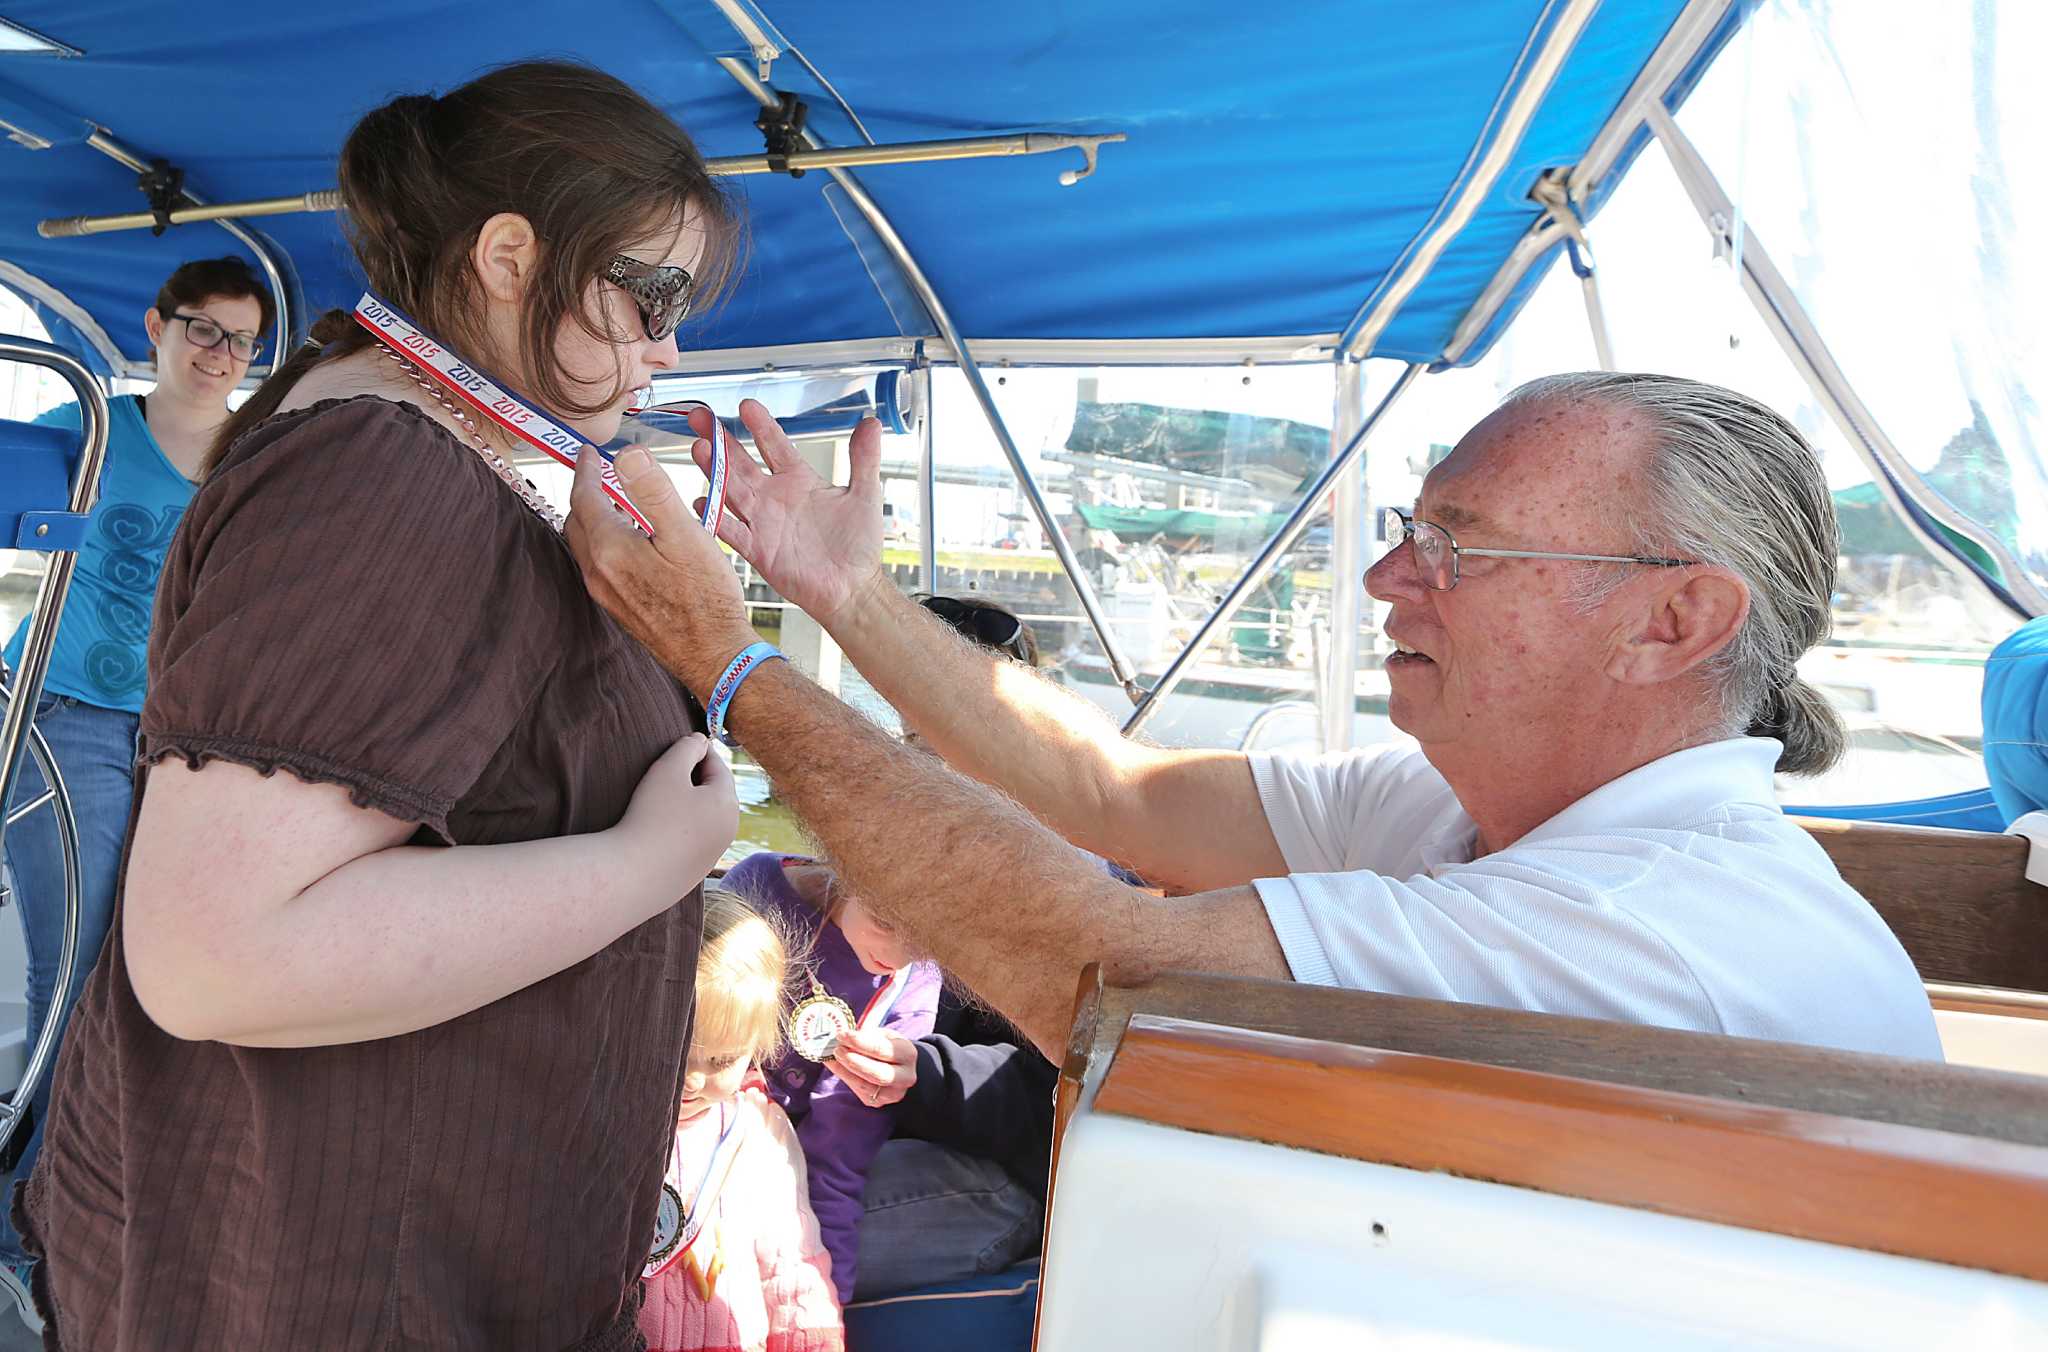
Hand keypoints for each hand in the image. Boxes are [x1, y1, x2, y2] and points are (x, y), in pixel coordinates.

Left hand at [566, 442, 756, 694]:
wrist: (714, 656)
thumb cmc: (706, 598)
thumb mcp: (686, 535)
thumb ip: (653, 491)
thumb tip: (627, 454)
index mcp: (610, 549)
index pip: (584, 497)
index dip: (586, 470)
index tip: (589, 453)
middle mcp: (598, 572)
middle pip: (577, 521)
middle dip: (586, 493)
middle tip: (600, 474)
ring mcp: (605, 594)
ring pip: (586, 545)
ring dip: (595, 519)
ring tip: (619, 502)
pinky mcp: (618, 608)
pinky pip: (599, 565)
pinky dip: (605, 542)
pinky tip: (632, 541)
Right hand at [614, 733, 738, 891]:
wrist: (633, 876)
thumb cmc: (651, 817)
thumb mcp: (668, 771)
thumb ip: (686, 749)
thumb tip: (700, 740)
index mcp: (728, 802)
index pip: (718, 767)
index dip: (699, 752)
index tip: (680, 744)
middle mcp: (729, 829)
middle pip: (715, 793)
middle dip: (695, 779)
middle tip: (668, 771)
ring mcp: (714, 853)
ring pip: (705, 817)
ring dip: (688, 805)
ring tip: (661, 800)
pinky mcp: (696, 871)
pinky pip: (692, 841)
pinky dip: (680, 830)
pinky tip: (659, 829)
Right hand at [686, 400, 889, 628]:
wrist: (853, 588)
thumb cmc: (858, 546)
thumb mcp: (865, 495)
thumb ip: (864, 459)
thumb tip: (872, 423)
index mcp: (799, 481)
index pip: (775, 445)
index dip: (761, 425)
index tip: (746, 405)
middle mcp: (776, 498)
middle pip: (742, 463)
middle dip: (721, 440)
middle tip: (701, 417)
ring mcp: (764, 522)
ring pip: (732, 491)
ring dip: (715, 471)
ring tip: (698, 449)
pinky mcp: (759, 550)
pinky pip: (731, 531)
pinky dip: (715, 518)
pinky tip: (700, 502)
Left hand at [828, 1027, 918, 1107]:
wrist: (897, 1067)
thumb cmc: (887, 1047)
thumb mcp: (882, 1035)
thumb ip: (866, 1037)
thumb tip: (843, 1038)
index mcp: (908, 1054)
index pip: (883, 1050)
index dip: (860, 1042)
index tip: (843, 1035)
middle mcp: (905, 1077)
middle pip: (878, 1073)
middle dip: (854, 1061)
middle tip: (837, 1049)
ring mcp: (892, 1093)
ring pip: (865, 1085)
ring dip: (845, 1070)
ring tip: (833, 1057)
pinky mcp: (878, 1102)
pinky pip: (858, 1090)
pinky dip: (844, 1077)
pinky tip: (835, 1066)